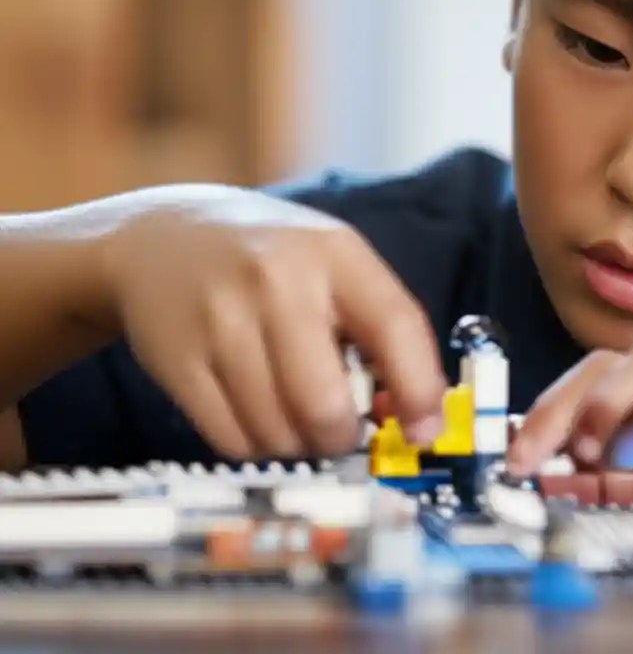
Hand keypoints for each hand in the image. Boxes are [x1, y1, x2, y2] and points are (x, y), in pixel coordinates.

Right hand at [97, 184, 444, 459]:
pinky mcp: (177, 361)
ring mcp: (220, 323)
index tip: (424, 432)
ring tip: (295, 416)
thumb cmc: (268, 257)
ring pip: (279, 434)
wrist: (157, 236)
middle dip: (344, 436)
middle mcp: (275, 282)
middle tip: (341, 430)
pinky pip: (233, 441)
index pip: (395, 325)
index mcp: (332, 252)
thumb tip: (409, 416)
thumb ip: (376, 327)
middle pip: (326, 404)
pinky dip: (257, 446)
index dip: (419, 389)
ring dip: (300, 446)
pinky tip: (258, 416)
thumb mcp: (330, 263)